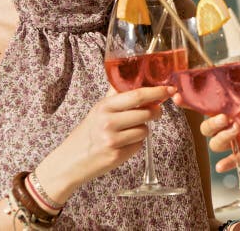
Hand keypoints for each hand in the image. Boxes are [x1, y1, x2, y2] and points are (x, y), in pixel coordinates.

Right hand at [53, 85, 170, 186]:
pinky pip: (139, 145)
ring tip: (128, 132)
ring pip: (145, 129)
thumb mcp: (97, 111)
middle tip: (156, 111)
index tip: (169, 90)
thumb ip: (115, 96)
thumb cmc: (86, 134)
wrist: (70, 162)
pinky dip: (135, 144)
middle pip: (146, 112)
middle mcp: (108, 121)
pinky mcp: (117, 155)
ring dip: (142, 130)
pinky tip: (123, 144)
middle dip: (156, 111)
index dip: (156, 92)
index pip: (137, 95)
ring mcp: (113, 139)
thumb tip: (132, 77)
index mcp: (104, 106)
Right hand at [175, 55, 239, 171]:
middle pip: (206, 126)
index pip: (203, 102)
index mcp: (228, 104)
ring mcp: (236, 137)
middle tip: (225, 117)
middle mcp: (228, 121)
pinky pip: (233, 159)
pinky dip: (227, 163)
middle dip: (211, 123)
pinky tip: (223, 166)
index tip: (178, 96)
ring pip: (215, 143)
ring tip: (237, 128)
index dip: (188, 100)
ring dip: (222, 138)